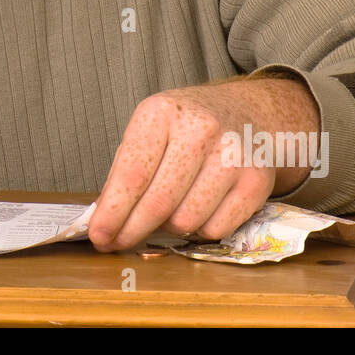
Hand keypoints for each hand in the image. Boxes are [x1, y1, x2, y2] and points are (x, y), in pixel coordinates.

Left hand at [87, 82, 286, 251]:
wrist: (246, 113)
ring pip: (185, 221)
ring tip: (167, 210)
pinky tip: (197, 208)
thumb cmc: (187, 126)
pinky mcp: (256, 182)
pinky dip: (199, 229)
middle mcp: (200, 130)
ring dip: (168, 227)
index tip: (98, 234)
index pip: (132, 173)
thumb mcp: (149, 129)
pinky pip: (215, 230)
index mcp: (163, 112)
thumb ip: (126, 170)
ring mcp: (232, 156)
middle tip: (116, 242)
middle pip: (158, 203)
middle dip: (131, 231)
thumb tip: (104, 220)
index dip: (112, 211)